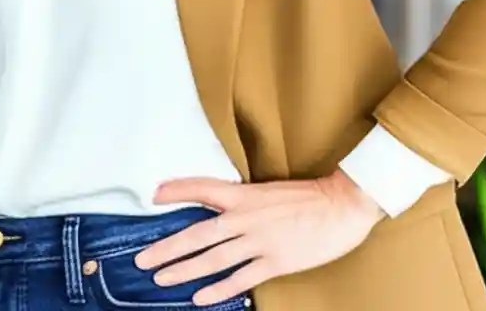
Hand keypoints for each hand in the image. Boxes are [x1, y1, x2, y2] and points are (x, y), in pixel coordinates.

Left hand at [134, 171, 386, 305]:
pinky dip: (219, 288)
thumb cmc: (309, 197)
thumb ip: (243, 200)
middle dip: (167, 247)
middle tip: (142, 259)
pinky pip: (241, 278)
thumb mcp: (269, 190)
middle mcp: (246, 217)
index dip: (177, 190)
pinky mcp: (276, 261)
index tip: (154, 195)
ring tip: (162, 278)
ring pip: (213, 259)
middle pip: (198, 234)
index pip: (203, 188)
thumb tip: (219, 209)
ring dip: (185, 270)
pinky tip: (200, 297)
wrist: (343, 205)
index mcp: (245, 195)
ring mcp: (260, 241)